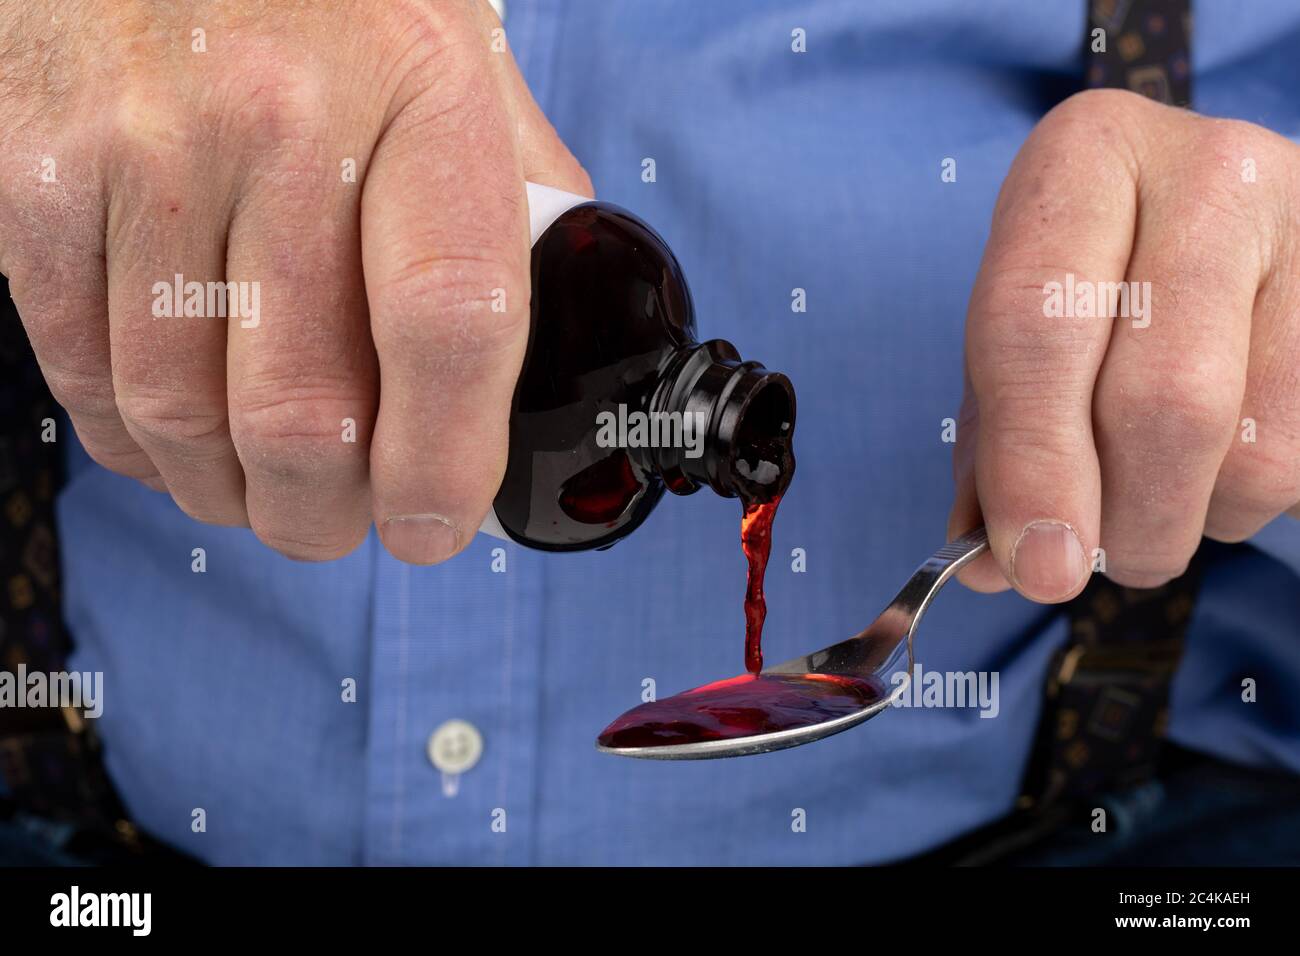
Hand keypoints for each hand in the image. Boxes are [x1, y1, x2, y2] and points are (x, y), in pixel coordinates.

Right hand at [0, 0, 590, 562]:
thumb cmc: (331, 5)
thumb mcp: (460, 67)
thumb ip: (518, 201)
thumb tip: (561, 338)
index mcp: (423, 99)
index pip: (447, 326)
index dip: (441, 463)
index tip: (435, 524)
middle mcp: (279, 124)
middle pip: (302, 412)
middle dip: (325, 515)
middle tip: (340, 522)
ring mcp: (143, 153)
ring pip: (181, 417)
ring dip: (229, 492)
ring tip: (261, 485)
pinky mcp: (36, 180)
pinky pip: (84, 376)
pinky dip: (138, 441)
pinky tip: (178, 430)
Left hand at [949, 89, 1299, 601]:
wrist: (1219, 210)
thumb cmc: (1093, 282)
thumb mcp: (1020, 333)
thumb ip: (996, 445)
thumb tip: (1000, 567)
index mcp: (1087, 159)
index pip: (1041, 325)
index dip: (1033, 463)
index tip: (1031, 564)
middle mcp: (1213, 172)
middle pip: (1167, 398)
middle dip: (1119, 519)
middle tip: (1075, 568)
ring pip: (1254, 450)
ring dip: (1184, 520)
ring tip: (1147, 493)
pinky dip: (1241, 504)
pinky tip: (1211, 466)